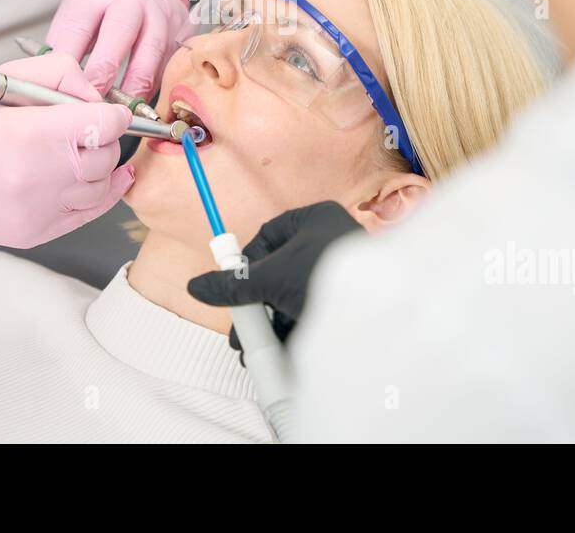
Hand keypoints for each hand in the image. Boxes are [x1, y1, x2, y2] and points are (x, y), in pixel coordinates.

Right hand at [0, 53, 134, 247]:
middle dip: (104, 139)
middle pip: (107, 156)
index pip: (105, 125)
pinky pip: (91, 213)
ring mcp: (39, 210)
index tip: (109, 112)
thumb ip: (61, 73)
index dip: (113, 115)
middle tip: (85, 131)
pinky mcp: (39, 233)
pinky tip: (93, 177)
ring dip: (99, 167)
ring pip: (103, 186)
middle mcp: (38, 177)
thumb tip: (99, 96)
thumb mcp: (8, 79)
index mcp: (31, 134)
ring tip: (76, 154)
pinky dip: (98, 193)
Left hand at [46, 0, 191, 97]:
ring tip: (121, 110)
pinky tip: (143, 101)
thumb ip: (66, 38)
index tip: (67, 85)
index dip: (72, 56)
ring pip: (153, 49)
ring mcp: (163, 12)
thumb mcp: (78, 3)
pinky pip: (172, 61)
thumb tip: (54, 79)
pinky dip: (156, 84)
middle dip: (107, 68)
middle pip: (121, 30)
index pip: (81, 23)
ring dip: (136, 83)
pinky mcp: (183, 30)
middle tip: (95, 99)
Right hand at [187, 201, 359, 355]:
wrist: (377, 315)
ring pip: (291, 298)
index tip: (230, 287)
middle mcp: (329, 244)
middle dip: (255, 304)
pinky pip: (310, 316)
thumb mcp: (272, 278)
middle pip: (277, 272)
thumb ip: (234, 285)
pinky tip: (274, 355)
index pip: (269, 235)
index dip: (246, 262)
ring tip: (252, 349)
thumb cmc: (328, 277)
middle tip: (240, 327)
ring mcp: (339, 276)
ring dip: (269, 325)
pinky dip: (290, 335)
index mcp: (316, 220)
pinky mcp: (345, 306)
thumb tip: (197, 287)